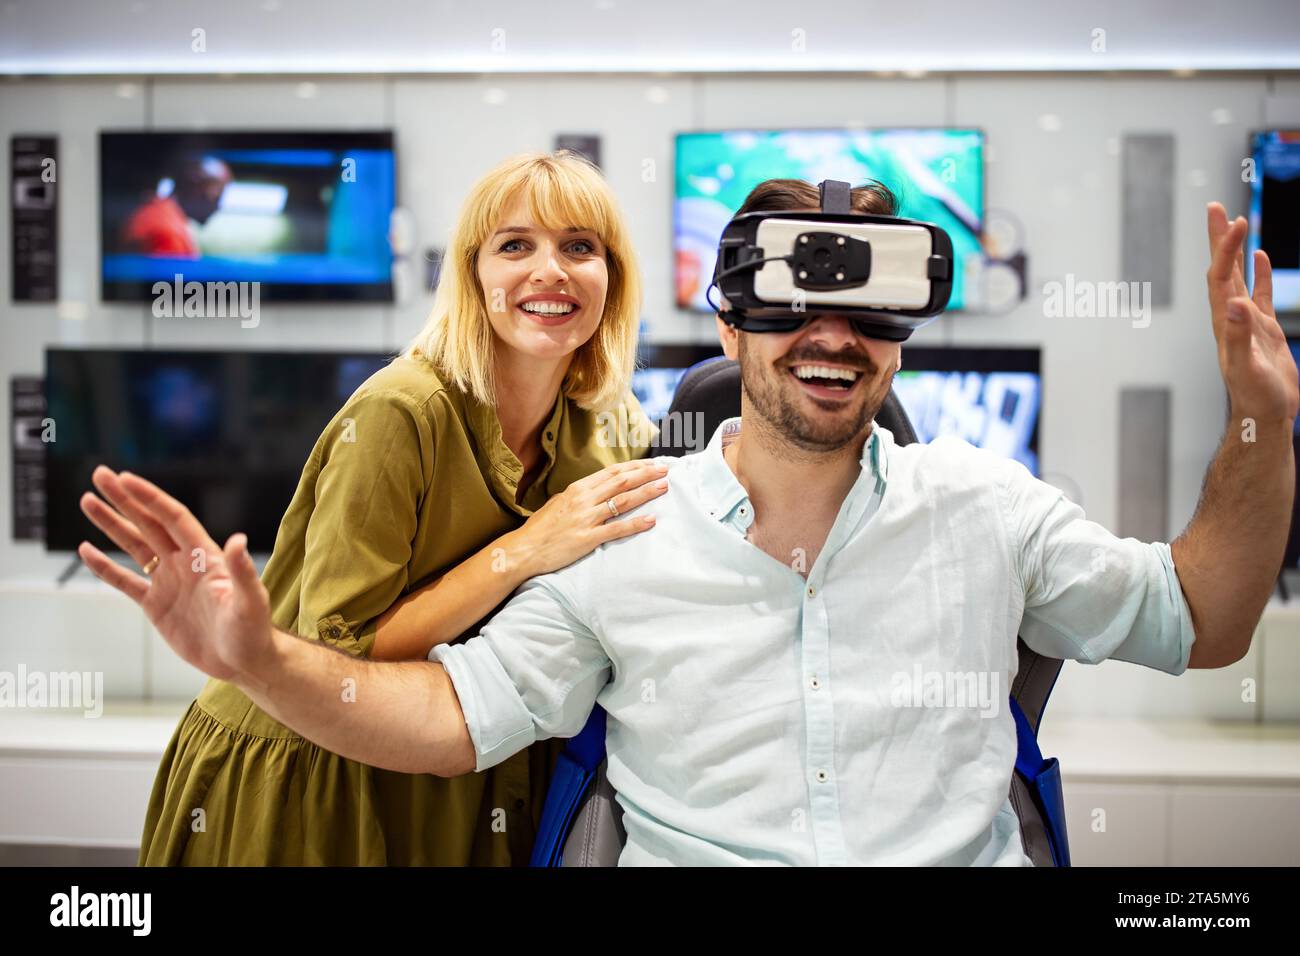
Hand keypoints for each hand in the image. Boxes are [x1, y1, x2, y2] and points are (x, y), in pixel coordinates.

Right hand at [77, 466, 274, 685]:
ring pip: (134, 545)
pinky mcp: (156, 605)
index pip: (173, 518)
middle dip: (125, 500)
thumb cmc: (252, 631)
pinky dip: (105, 567)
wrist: (244, 662)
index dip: (150, 498)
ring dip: (112, 524)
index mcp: (205, 556)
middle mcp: (185, 563)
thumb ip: (241, 571)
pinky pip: (126, 581)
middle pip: (149, 523)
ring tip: (88, 501)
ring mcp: (169, 582)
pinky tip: (87, 549)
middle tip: (100, 474)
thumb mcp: (250, 601)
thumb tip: (238, 539)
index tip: (125, 479)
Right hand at [512, 459, 669, 576]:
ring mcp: (586, 518)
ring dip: (646, 493)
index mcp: (577, 488)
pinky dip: (635, 524)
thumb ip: (578, 496)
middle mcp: (584, 499)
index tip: (651, 463)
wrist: (524, 549)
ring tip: (663, 487)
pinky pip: (616, 529)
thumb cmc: (540, 528)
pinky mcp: (587, 538)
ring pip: (622, 501)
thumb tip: (593, 491)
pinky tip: (651, 520)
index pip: (612, 472)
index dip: (634, 466)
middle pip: (621, 481)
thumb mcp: (558, 503)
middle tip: (665, 470)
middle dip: (646, 474)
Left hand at [1206, 202, 1299, 424]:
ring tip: (1236, 222)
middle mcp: (1231, 317)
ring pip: (1239, 276)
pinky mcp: (1263, 328)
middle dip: (1219, 239)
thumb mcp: (1247, 367)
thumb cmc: (1256, 397)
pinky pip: (1261, 292)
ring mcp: (1247, 321)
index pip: (1220, 276)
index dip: (1226, 249)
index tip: (1236, 223)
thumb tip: (1235, 305)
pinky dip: (1261, 273)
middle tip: (1215, 208)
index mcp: (1224, 322)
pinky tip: (1262, 256)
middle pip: (1222, 269)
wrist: (1264, 416)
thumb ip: (1240, 336)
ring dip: (1236, 250)